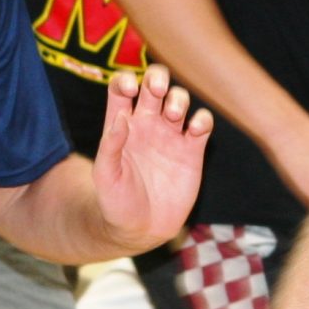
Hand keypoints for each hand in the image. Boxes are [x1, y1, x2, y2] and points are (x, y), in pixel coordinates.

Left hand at [92, 65, 211, 249]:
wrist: (140, 229)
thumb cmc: (115, 203)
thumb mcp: (105, 176)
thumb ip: (109, 146)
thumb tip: (121, 116)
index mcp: (121, 125)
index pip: (122, 89)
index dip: (126, 80)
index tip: (131, 89)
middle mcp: (147, 124)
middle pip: (154, 85)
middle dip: (157, 78)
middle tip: (157, 90)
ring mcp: (171, 135)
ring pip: (179, 99)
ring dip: (179, 99)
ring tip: (174, 115)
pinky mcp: (192, 150)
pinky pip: (202, 124)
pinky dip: (202, 119)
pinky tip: (196, 129)